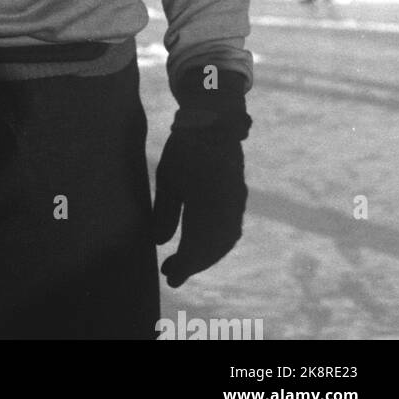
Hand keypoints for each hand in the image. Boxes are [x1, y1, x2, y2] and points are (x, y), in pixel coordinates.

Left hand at [152, 115, 248, 287]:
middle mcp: (228, 208)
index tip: (168, 278)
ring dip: (205, 255)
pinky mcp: (239, 197)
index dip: (183, 266)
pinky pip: (230, 229)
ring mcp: (237, 203)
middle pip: (212, 248)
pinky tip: (202, 244)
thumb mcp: (168, 178)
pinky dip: (216, 242)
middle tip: (171, 273)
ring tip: (183, 261)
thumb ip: (165, 213)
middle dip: (193, 264)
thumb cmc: (185, 148)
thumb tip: (158, 243)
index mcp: (208, 205)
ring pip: (224, 240)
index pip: (196, 246)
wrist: (214, 121)